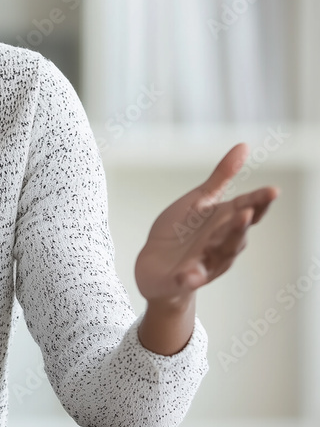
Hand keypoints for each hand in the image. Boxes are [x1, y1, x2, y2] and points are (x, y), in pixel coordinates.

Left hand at [135, 142, 278, 306]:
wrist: (154, 267)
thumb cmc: (182, 232)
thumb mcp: (200, 201)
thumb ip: (221, 177)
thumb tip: (244, 146)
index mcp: (224, 223)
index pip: (245, 210)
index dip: (259, 202)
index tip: (272, 190)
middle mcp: (220, 244)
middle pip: (235, 234)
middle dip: (241, 223)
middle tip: (248, 210)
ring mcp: (204, 263)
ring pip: (218, 255)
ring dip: (224, 244)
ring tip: (229, 230)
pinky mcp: (183, 279)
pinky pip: (188, 280)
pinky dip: (190, 277)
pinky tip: (189, 275)